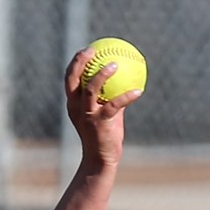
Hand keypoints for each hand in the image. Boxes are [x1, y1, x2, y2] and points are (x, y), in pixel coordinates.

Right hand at [64, 47, 139, 169]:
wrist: (100, 159)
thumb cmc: (103, 136)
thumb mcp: (105, 115)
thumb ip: (109, 98)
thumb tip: (124, 82)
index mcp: (73, 103)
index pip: (69, 78)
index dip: (76, 61)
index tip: (87, 49)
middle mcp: (76, 106)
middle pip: (73, 78)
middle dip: (80, 61)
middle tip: (93, 49)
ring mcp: (86, 114)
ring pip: (91, 88)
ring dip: (102, 74)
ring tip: (115, 64)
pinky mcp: (99, 123)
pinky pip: (114, 105)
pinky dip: (127, 97)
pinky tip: (139, 91)